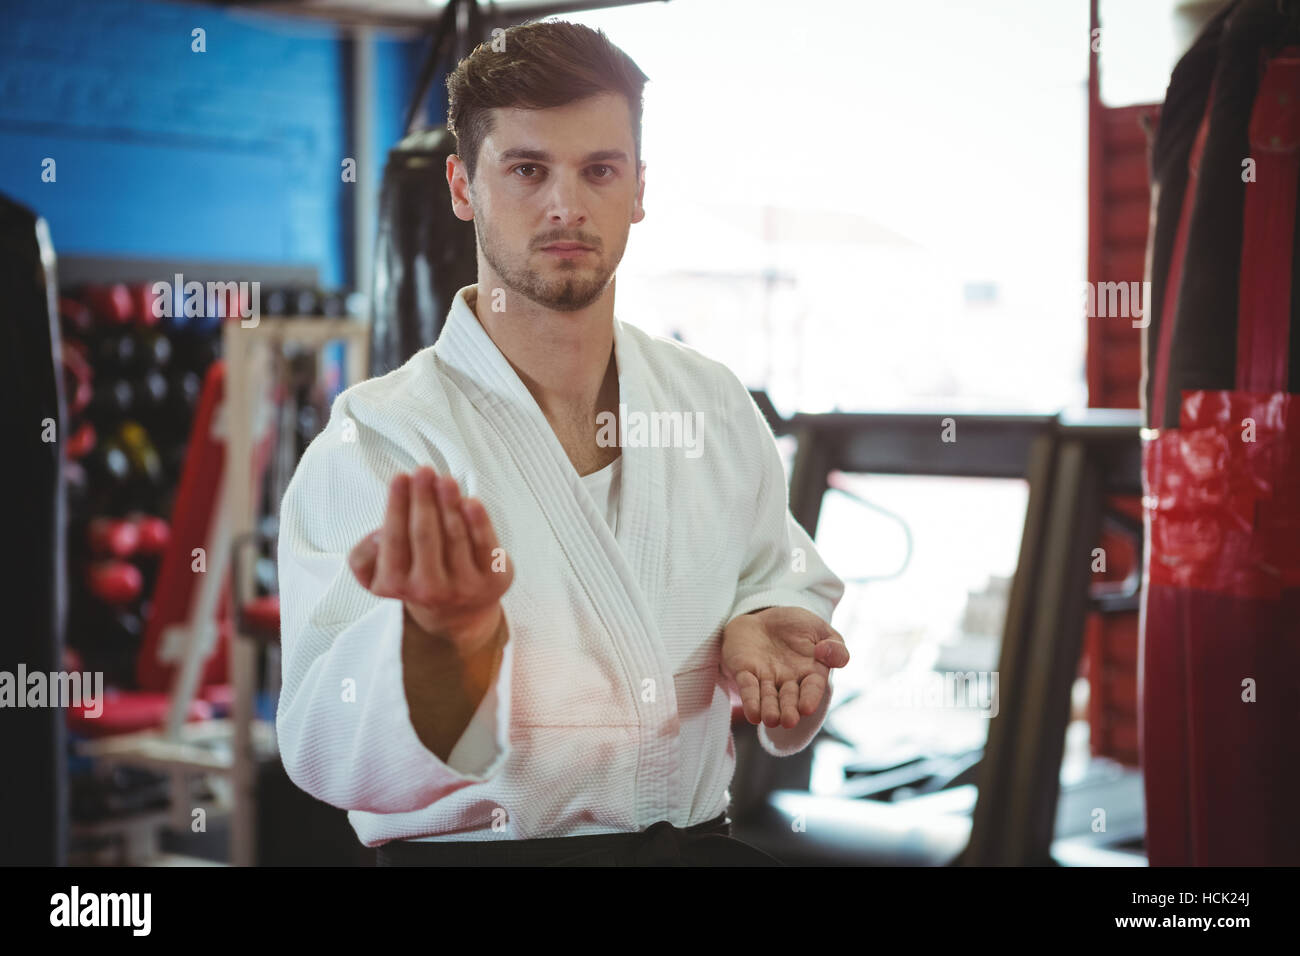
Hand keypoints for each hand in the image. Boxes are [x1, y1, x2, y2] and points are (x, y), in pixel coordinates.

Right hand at [348, 467, 512, 657]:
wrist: (457, 611)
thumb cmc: (417, 577)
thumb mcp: (378, 574)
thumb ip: (364, 556)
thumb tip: (377, 535)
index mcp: (395, 584)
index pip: (394, 539)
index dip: (397, 505)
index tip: (400, 478)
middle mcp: (428, 589)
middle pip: (424, 535)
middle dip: (423, 499)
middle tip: (423, 471)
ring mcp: (463, 587)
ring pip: (454, 536)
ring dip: (449, 503)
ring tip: (445, 479)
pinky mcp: (492, 579)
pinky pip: (486, 545)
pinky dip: (479, 522)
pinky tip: (471, 501)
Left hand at [721, 606, 848, 729]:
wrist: (765, 617)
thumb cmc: (797, 627)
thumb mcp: (820, 630)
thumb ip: (834, 645)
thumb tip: (824, 651)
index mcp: (810, 673)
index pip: (812, 688)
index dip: (810, 698)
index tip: (806, 708)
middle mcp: (788, 681)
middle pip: (789, 699)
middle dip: (788, 710)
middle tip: (788, 721)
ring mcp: (766, 678)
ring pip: (767, 697)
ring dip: (768, 709)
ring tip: (770, 720)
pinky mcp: (745, 672)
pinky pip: (748, 687)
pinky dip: (750, 699)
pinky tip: (752, 714)